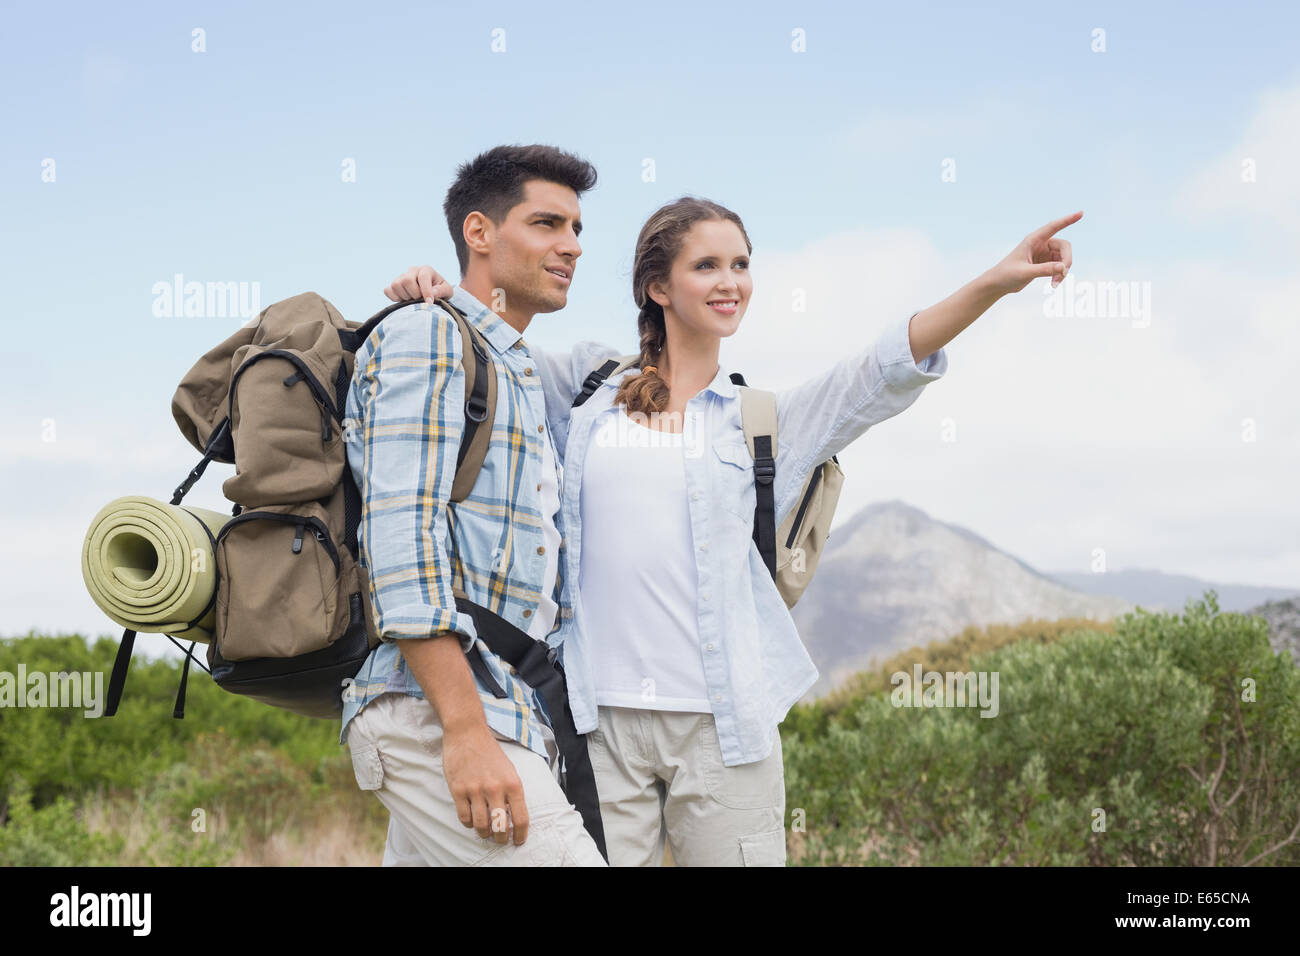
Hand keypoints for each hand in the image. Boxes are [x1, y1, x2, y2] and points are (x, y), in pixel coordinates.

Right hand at [384, 265, 453, 302]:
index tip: (429, 302)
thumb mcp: (447, 291)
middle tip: (420, 300)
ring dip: (405, 296)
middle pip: (407, 280)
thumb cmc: (440, 292)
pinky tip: (404, 300)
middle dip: (414, 294)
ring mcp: (401, 277)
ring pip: (396, 285)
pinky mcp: (394, 285)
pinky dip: (394, 298)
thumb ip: (442, 291)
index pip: (423, 277)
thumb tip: (432, 293)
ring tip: (413, 300)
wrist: (432, 294)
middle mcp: (412, 271)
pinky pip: (387, 290)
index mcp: (426, 270)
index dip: (426, 291)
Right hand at [441, 722, 529, 845]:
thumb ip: (512, 792)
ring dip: (484, 833)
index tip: (518, 841)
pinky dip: (468, 824)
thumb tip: (514, 817)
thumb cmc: (490, 752)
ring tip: (485, 832)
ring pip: (481, 826)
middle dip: (501, 838)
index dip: (520, 834)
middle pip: (500, 827)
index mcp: (513, 783)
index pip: (521, 818)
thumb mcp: (509, 770)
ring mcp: (475, 790)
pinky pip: (464, 817)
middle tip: (499, 840)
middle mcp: (495, 788)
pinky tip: (471, 820)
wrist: (468, 733)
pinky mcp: (458, 790)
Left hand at [988, 210, 1080, 294]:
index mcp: (1033, 240)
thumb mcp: (1025, 273)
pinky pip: (1059, 266)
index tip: (1081, 213)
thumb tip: (1063, 268)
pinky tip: (1053, 284)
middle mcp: (1040, 244)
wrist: (998, 284)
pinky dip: (1059, 274)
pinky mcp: (1045, 263)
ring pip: (1064, 258)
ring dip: (1063, 271)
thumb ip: (1044, 270)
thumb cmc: (1006, 275)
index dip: (1068, 219)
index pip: (1054, 226)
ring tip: (1054, 284)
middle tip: (1063, 274)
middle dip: (1067, 260)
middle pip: (1064, 246)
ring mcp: (1044, 253)